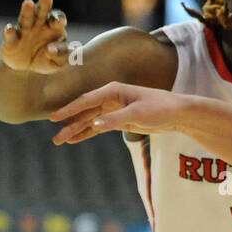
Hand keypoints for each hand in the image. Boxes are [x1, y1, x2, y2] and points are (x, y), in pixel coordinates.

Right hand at [0, 0, 69, 72]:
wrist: (25, 67)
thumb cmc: (46, 59)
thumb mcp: (58, 61)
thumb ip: (61, 56)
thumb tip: (50, 50)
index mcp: (54, 27)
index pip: (58, 20)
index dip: (59, 20)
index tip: (61, 22)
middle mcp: (38, 25)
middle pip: (42, 12)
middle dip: (44, 5)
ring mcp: (24, 31)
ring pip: (25, 19)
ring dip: (27, 11)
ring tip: (28, 3)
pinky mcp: (11, 41)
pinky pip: (11, 36)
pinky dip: (10, 33)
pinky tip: (10, 29)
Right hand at [50, 82, 182, 143]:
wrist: (177, 113)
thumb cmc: (160, 108)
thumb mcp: (138, 113)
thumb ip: (115, 119)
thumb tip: (94, 124)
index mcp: (113, 91)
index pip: (86, 100)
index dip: (69, 110)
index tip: (54, 117)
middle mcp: (110, 98)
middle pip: (84, 112)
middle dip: (69, 124)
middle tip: (56, 138)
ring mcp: (113, 109)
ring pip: (89, 120)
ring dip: (75, 130)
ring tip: (60, 141)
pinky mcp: (118, 119)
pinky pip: (98, 126)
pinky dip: (87, 132)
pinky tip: (75, 139)